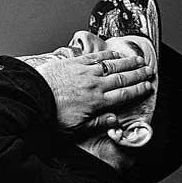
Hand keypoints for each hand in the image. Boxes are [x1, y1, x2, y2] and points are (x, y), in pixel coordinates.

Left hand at [31, 49, 155, 131]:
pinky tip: (116, 54)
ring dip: (128, 63)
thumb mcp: (74, 128)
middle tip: (150, 71)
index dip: (138, 90)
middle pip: (123, 78)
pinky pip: (96, 57)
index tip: (148, 86)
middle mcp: (95, 85)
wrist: (31, 97)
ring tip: (139, 60)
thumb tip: (114, 121)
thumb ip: (97, 123)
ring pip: (113, 65)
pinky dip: (109, 55)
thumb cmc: (50, 115)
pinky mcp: (75, 62)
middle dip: (138, 74)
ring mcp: (86, 72)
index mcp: (97, 102)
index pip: (124, 95)